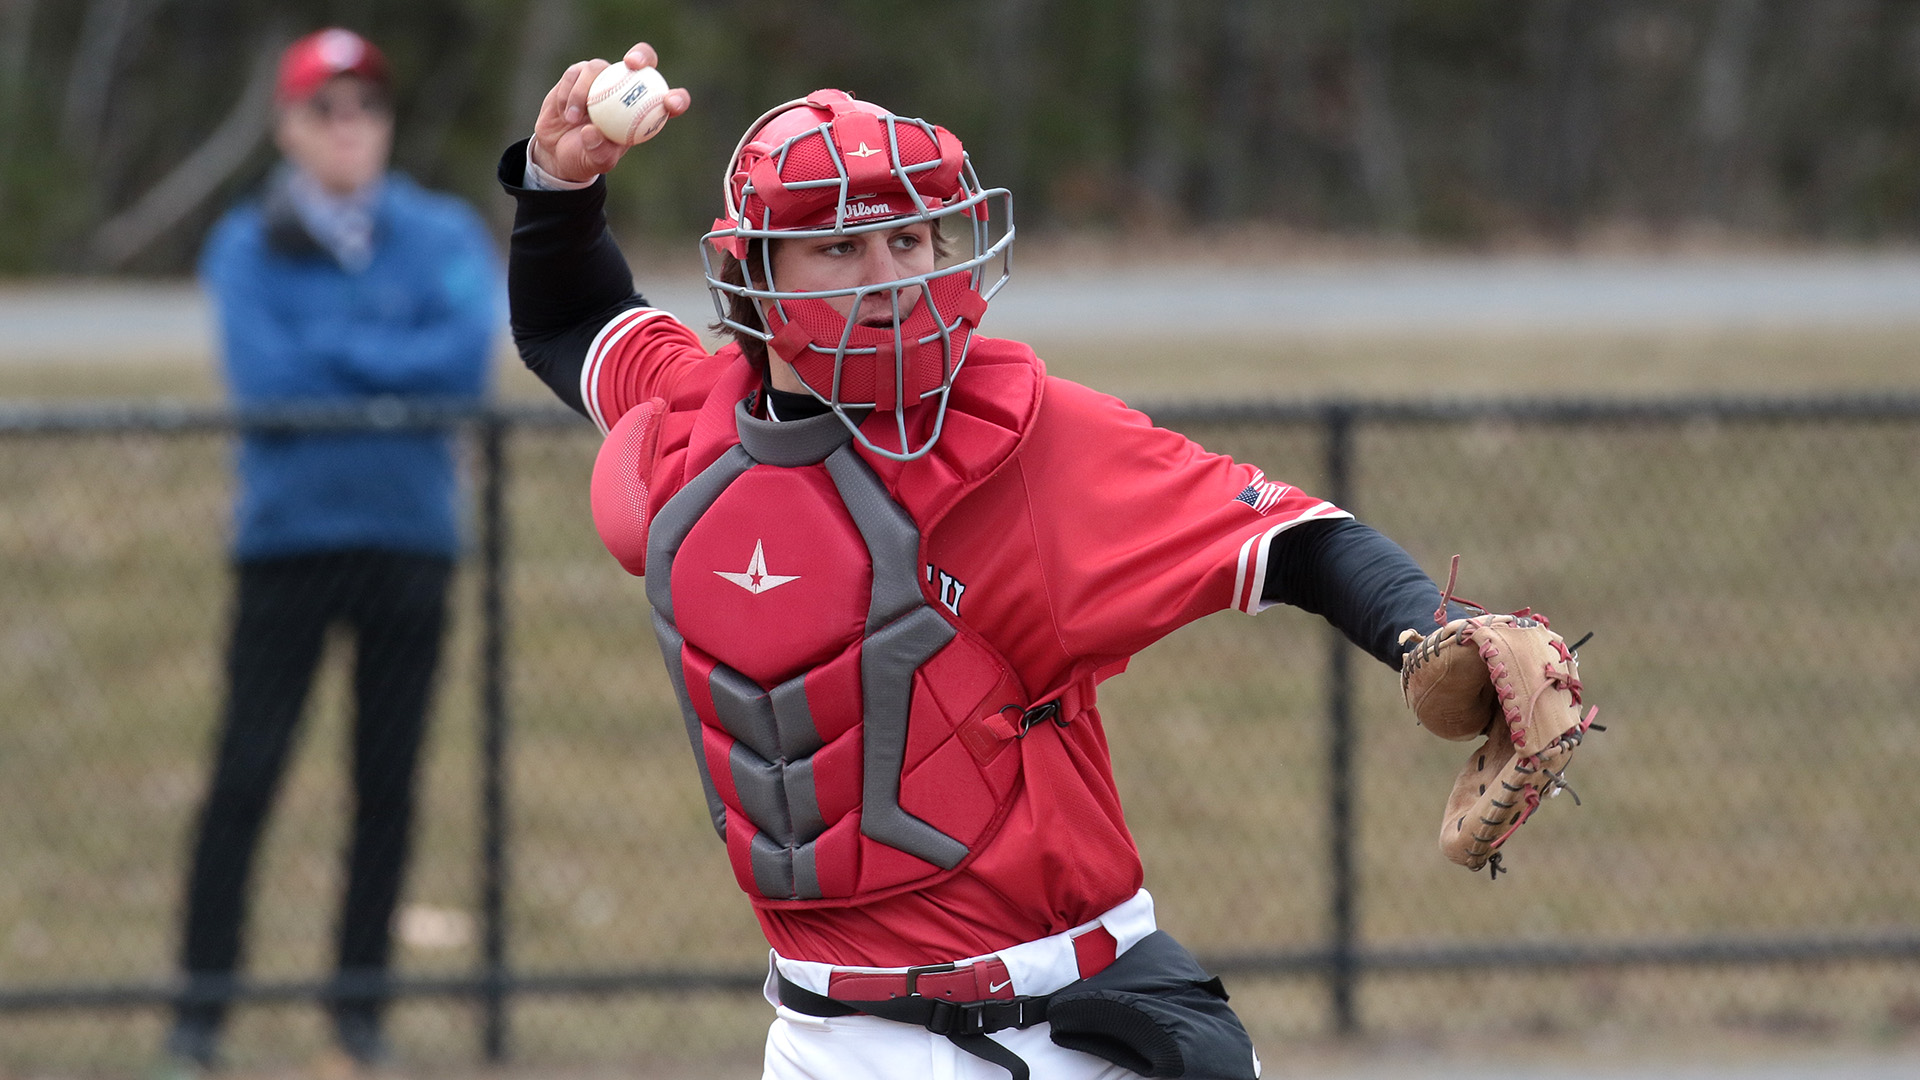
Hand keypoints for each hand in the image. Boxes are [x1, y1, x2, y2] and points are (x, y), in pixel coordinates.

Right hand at [529, 42, 690, 183]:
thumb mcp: (595, 162)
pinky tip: (565, 113)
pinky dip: (569, 93)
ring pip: (598, 68)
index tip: (670, 103)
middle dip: (642, 55)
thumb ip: (598, 151)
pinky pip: (575, 74)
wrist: (555, 149)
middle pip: (643, 59)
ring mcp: (603, 77)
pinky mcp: (578, 74)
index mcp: (644, 111)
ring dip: (583, 91)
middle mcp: (627, 87)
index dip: (677, 98)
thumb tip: (592, 131)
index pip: (670, 100)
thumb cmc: (585, 157)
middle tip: (631, 64)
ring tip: (574, 120)